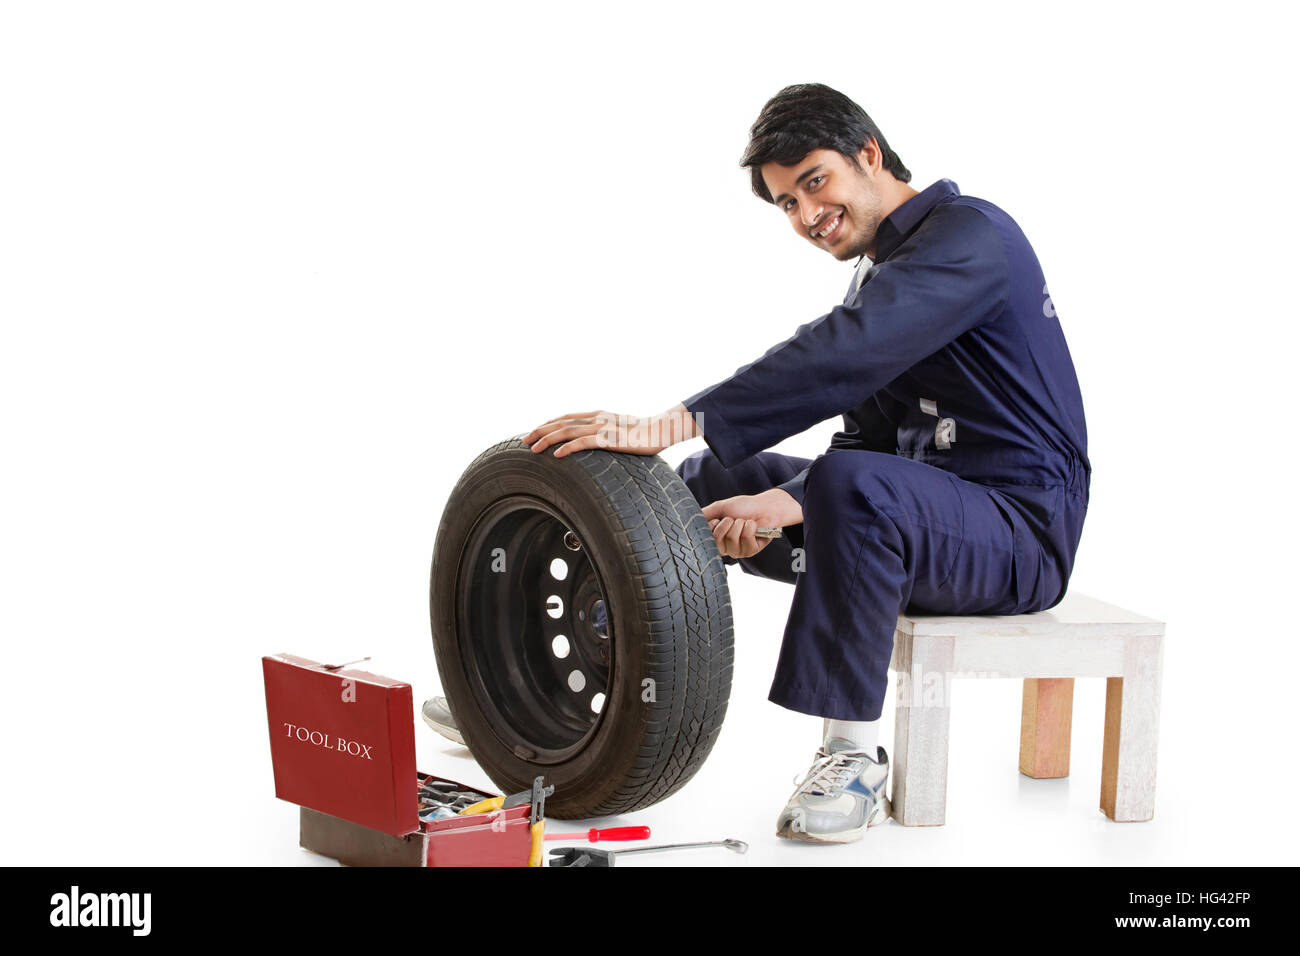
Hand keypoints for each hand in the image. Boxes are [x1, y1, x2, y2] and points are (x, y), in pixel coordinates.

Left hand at [522, 403, 700, 457]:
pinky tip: (557, 455)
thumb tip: (593, 445)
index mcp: (597, 415)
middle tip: (524, 441)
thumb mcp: (619, 430)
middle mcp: (596, 418)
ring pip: (567, 430)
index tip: (533, 433)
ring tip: (533, 449)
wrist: (662, 429)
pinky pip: (584, 442)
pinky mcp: (610, 438)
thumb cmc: (643, 434)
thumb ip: (604, 434)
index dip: (547, 424)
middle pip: (561, 422)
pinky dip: (568, 447)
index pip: (565, 417)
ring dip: (547, 439)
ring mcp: (603, 427)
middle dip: (540, 431)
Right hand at [702, 488, 801, 558]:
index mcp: (716, 539)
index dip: (712, 528)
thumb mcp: (720, 508)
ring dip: (740, 524)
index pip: (705, 541)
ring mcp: (738, 551)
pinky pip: (746, 539)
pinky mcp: (751, 551)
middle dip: (727, 523)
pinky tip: (753, 526)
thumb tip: (688, 519)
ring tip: (745, 521)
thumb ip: (704, 515)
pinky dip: (750, 527)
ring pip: (732, 539)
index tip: (717, 520)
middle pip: (718, 540)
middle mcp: (725, 547)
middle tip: (733, 519)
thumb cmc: (742, 507)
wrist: (763, 507)